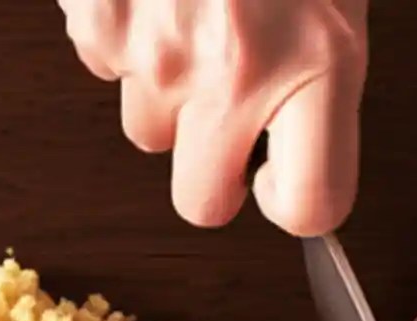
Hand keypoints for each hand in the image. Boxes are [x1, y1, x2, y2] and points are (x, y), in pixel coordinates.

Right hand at [57, 0, 367, 234]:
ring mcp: (158, 50)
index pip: (311, 205)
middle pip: (202, 203)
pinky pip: (104, 65)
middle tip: (228, 121)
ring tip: (193, 18)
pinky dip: (125, 37)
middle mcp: (236, 68)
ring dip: (168, 95)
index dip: (293, 205)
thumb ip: (316, 78)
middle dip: (213, 175)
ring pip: (148, 131)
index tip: (281, 184)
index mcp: (319, 60)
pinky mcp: (97, 19)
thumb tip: (295, 145)